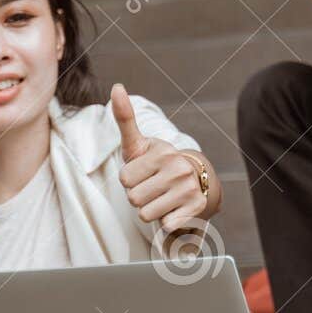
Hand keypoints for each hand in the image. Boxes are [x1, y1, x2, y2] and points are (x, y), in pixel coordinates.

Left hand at [112, 84, 208, 232]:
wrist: (196, 181)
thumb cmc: (158, 164)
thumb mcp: (139, 144)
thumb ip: (125, 118)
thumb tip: (116, 87)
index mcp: (162, 152)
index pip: (125, 178)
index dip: (129, 180)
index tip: (143, 175)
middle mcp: (178, 169)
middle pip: (134, 198)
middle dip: (139, 197)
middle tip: (152, 188)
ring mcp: (188, 190)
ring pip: (146, 213)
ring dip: (151, 210)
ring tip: (162, 198)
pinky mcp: (195, 209)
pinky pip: (165, 226)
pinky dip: (166, 222)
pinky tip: (174, 210)